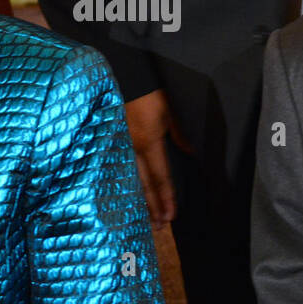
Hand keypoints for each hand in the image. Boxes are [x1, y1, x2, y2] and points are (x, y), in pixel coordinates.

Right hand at [124, 89, 190, 229]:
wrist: (123, 76)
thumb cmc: (150, 91)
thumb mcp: (171, 110)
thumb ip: (180, 133)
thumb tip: (191, 152)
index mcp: (149, 143)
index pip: (161, 176)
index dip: (167, 197)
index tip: (172, 216)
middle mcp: (132, 149)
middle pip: (144, 184)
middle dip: (152, 206)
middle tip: (158, 227)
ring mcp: (120, 146)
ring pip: (130, 179)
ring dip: (139, 200)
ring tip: (144, 218)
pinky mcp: (112, 141)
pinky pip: (120, 168)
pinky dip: (125, 184)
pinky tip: (126, 195)